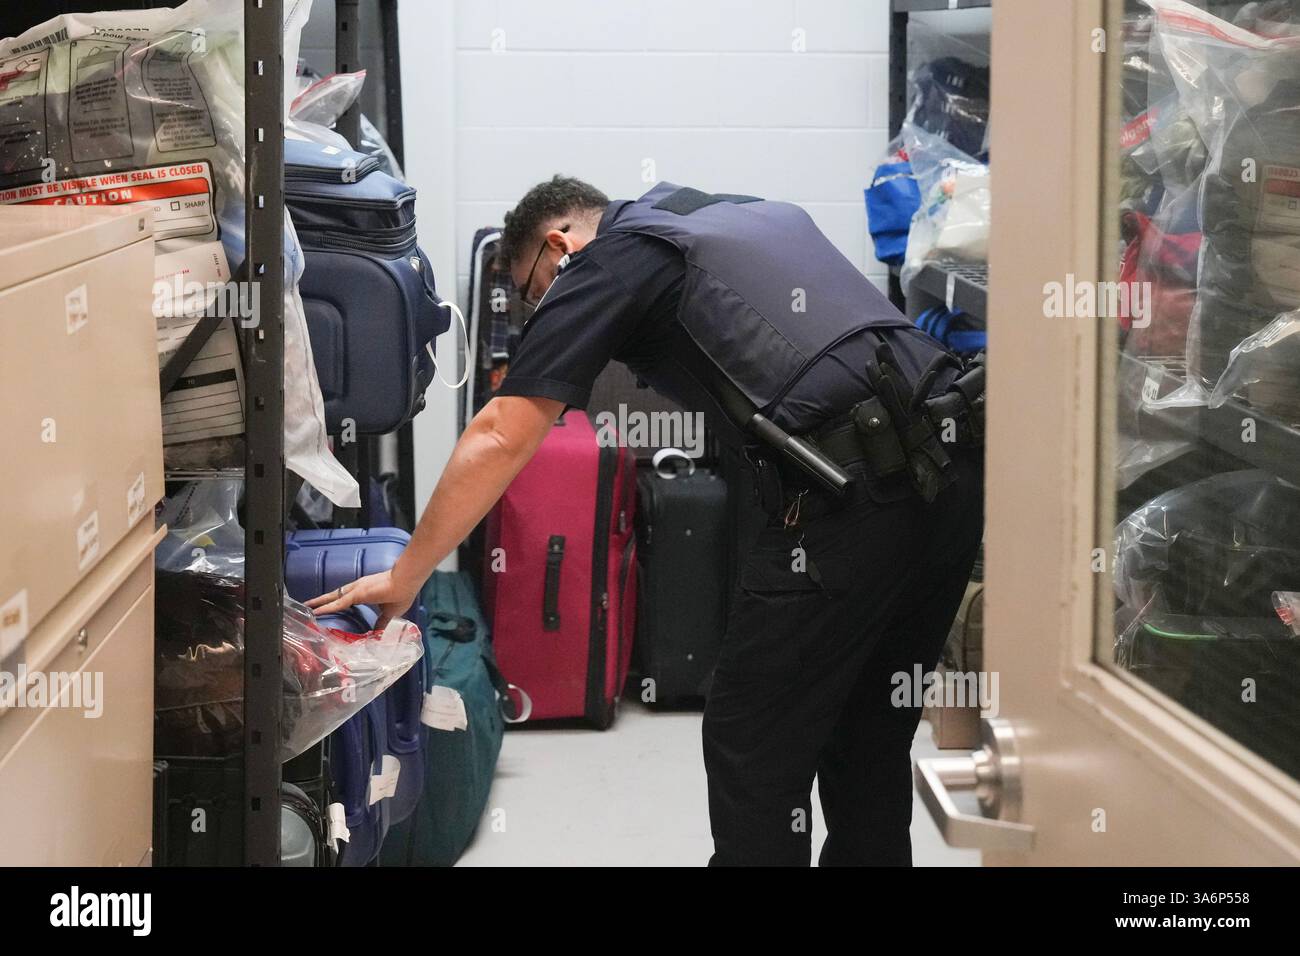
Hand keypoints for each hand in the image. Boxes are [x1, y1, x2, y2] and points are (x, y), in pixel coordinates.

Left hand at [305, 570, 419, 630]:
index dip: (338, 603)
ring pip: (333, 597)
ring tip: (308, 606)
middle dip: (324, 600)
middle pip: (336, 595)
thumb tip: (379, 635)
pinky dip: (326, 607)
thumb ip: (382, 623)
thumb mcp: (391, 613)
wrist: (406, 582)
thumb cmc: (402, 594)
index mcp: (366, 591)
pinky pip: (337, 602)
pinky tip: (316, 611)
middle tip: (310, 605)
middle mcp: (358, 588)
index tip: (330, 609)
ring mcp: (355, 589)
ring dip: (320, 602)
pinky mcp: (356, 593)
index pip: (347, 598)